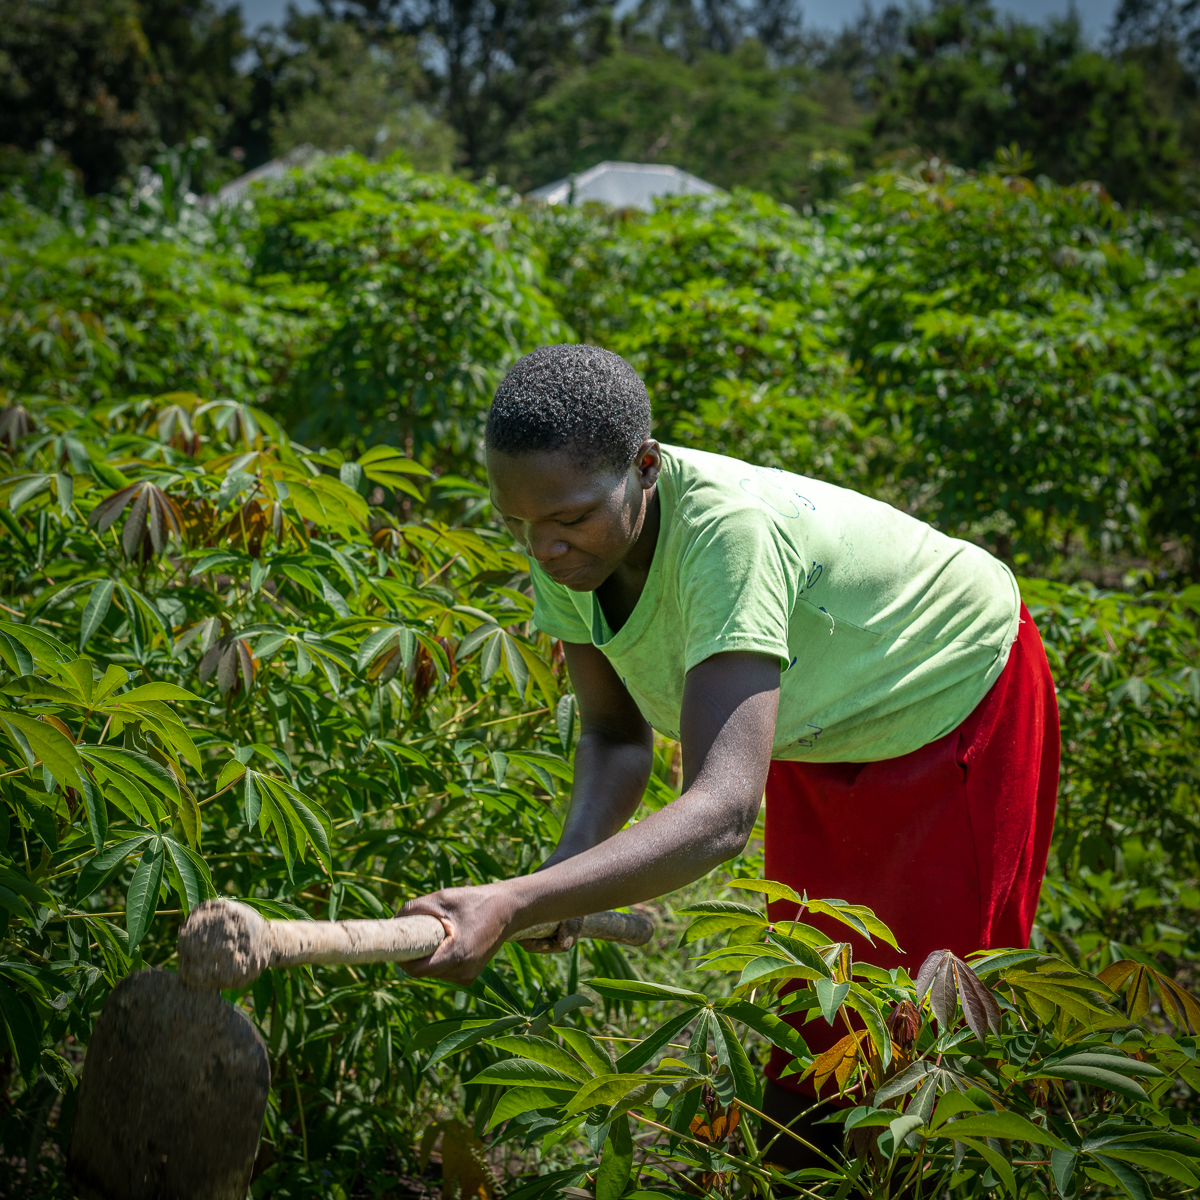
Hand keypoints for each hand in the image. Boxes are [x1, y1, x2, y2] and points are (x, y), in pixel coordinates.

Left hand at [398, 882, 515, 983]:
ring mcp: (468, 976)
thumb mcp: (443, 898)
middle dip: (415, 954)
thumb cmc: (475, 901)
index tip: (398, 942)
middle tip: (417, 931)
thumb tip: (393, 921)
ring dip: (428, 957)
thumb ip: (415, 908)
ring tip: (439, 933)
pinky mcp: (470, 976)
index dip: (403, 958)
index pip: (417, 970)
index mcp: (457, 954)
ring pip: (433, 973)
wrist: (508, 910)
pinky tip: (449, 941)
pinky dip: (439, 959)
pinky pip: (444, 972)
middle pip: (423, 972)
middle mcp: (463, 971)